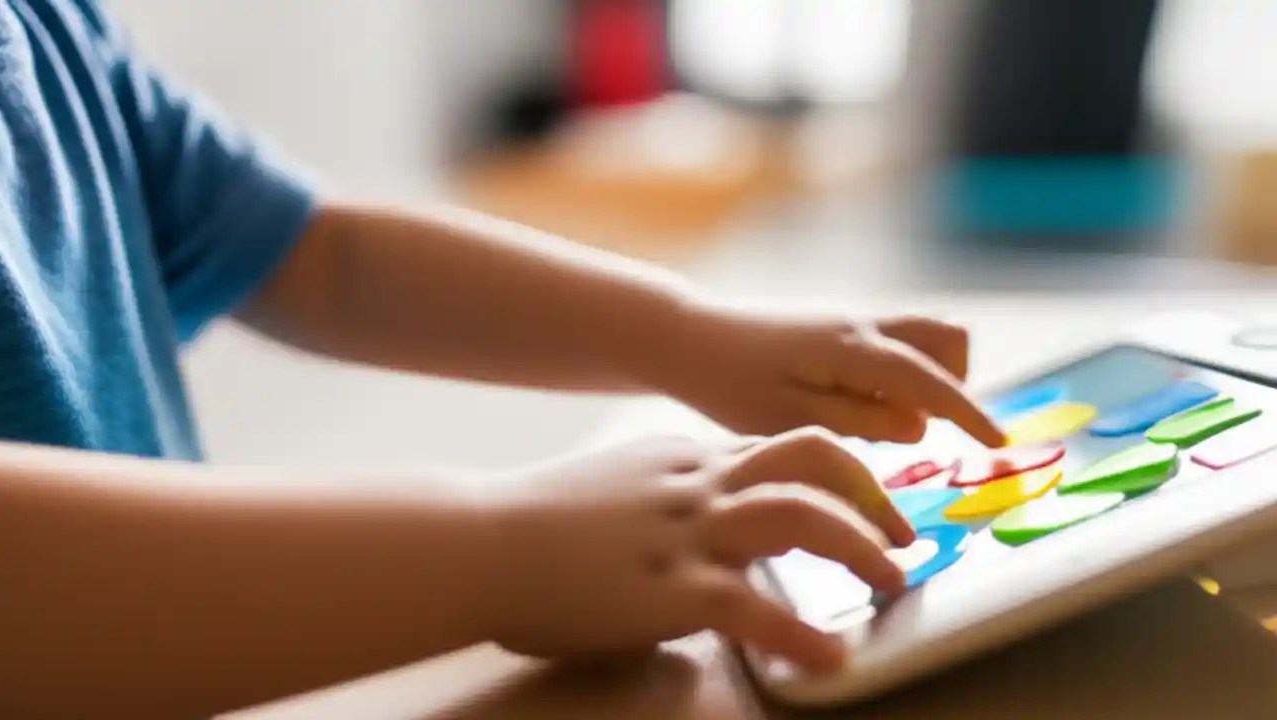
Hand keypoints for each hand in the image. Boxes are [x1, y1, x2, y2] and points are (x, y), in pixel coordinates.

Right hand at [484, 429, 912, 673]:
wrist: (479, 539)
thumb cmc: (531, 521)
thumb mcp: (612, 487)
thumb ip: (660, 496)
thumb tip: (687, 524)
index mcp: (684, 460)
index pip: (779, 448)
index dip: (837, 470)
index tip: (869, 496)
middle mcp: (699, 485)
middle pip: (812, 457)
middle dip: (871, 490)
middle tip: (901, 533)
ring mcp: (689, 532)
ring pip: (802, 513)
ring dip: (860, 545)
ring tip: (890, 581)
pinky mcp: (672, 589)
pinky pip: (757, 608)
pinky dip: (805, 634)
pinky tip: (834, 659)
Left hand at [649, 304, 1004, 446]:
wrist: (689, 338)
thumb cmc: (729, 384)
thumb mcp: (788, 420)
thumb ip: (858, 424)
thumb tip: (919, 427)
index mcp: (851, 348)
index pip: (930, 380)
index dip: (970, 413)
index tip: (1001, 443)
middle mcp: (861, 324)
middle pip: (946, 337)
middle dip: (955, 383)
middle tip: (916, 426)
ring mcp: (853, 319)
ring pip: (926, 335)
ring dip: (927, 377)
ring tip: (876, 417)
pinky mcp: (841, 326)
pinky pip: (895, 343)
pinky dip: (899, 373)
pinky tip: (853, 403)